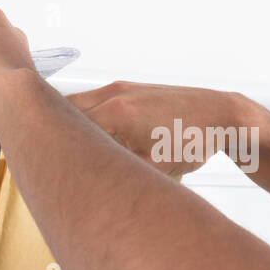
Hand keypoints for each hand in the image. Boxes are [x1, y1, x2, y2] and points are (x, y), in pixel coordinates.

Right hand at [67, 81, 245, 176]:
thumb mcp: (152, 168)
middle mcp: (113, 94)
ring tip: (78, 152)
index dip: (53, 152)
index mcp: (114, 114)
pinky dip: (90, 118)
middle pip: (64, 113)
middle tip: (55, 162)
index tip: (48, 167)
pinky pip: (97, 101)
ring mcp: (121, 88)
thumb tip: (91, 182)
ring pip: (79, 106)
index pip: (65, 131)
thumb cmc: (192, 141)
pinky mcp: (131, 88)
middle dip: (57, 137)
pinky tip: (102, 139)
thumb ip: (117, 171)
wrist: (221, 116)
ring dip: (73, 127)